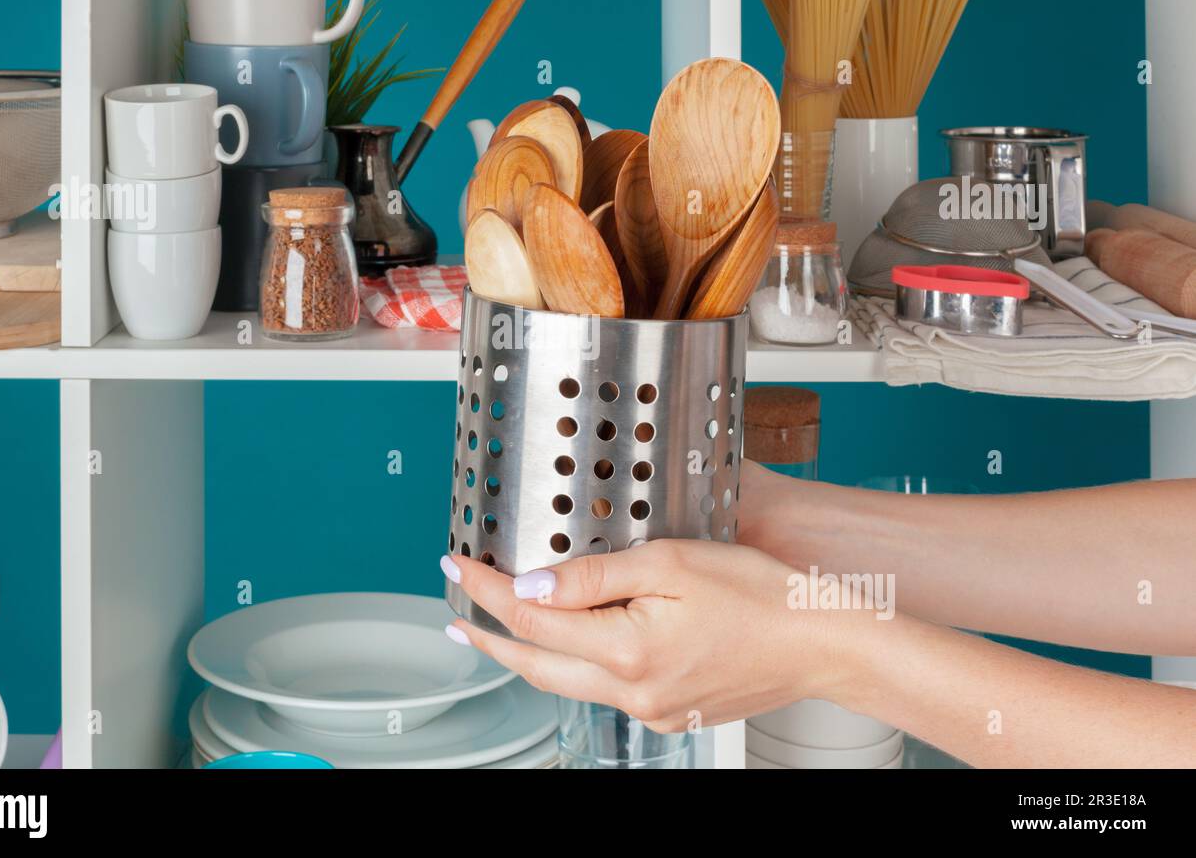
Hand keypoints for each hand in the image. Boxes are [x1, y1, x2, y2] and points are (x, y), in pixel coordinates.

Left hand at [442, 540, 859, 732]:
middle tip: (453, 619)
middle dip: (488, 637)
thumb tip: (532, 584)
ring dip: (528, 652)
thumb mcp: (671, 563)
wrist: (823, 642)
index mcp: (627, 652)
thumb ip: (594, 576)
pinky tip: (571, 643)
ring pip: (567, 681)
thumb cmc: (763, 596)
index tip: (457, 567)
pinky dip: (574, 664)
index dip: (486, 590)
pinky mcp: (670, 713)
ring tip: (498, 627)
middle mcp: (633, 692)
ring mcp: (651, 710)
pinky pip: (604, 689)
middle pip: (536, 664)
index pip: (531, 618)